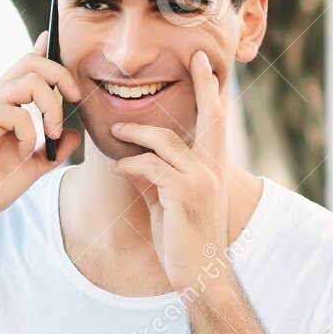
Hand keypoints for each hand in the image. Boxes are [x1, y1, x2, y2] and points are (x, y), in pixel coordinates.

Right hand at [0, 32, 83, 228]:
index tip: (56, 42)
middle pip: (32, 62)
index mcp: (5, 104)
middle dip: (61, 75)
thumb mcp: (32, 167)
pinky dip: (30, 135)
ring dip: (51, 107)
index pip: (26, 66)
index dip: (44, 50)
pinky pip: (18, 113)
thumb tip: (75, 135)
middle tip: (74, 99)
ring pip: (30, 80)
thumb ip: (53, 151)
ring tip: (52, 134)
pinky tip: (21, 153)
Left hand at [109, 49, 229, 291]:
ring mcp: (201, 179)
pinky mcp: (183, 193)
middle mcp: (213, 169)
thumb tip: (131, 162)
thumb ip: (156, 178)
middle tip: (194, 58)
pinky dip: (129, 165)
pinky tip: (117, 169)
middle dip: (203, 84)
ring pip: (165, 141)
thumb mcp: (169, 203)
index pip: (216, 123)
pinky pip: (149, 166)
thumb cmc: (184, 241)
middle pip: (210, 116)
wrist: (200, 275)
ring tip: (116, 131)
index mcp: (214, 169)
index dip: (211, 93)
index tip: (207, 67)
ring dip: (136, 134)